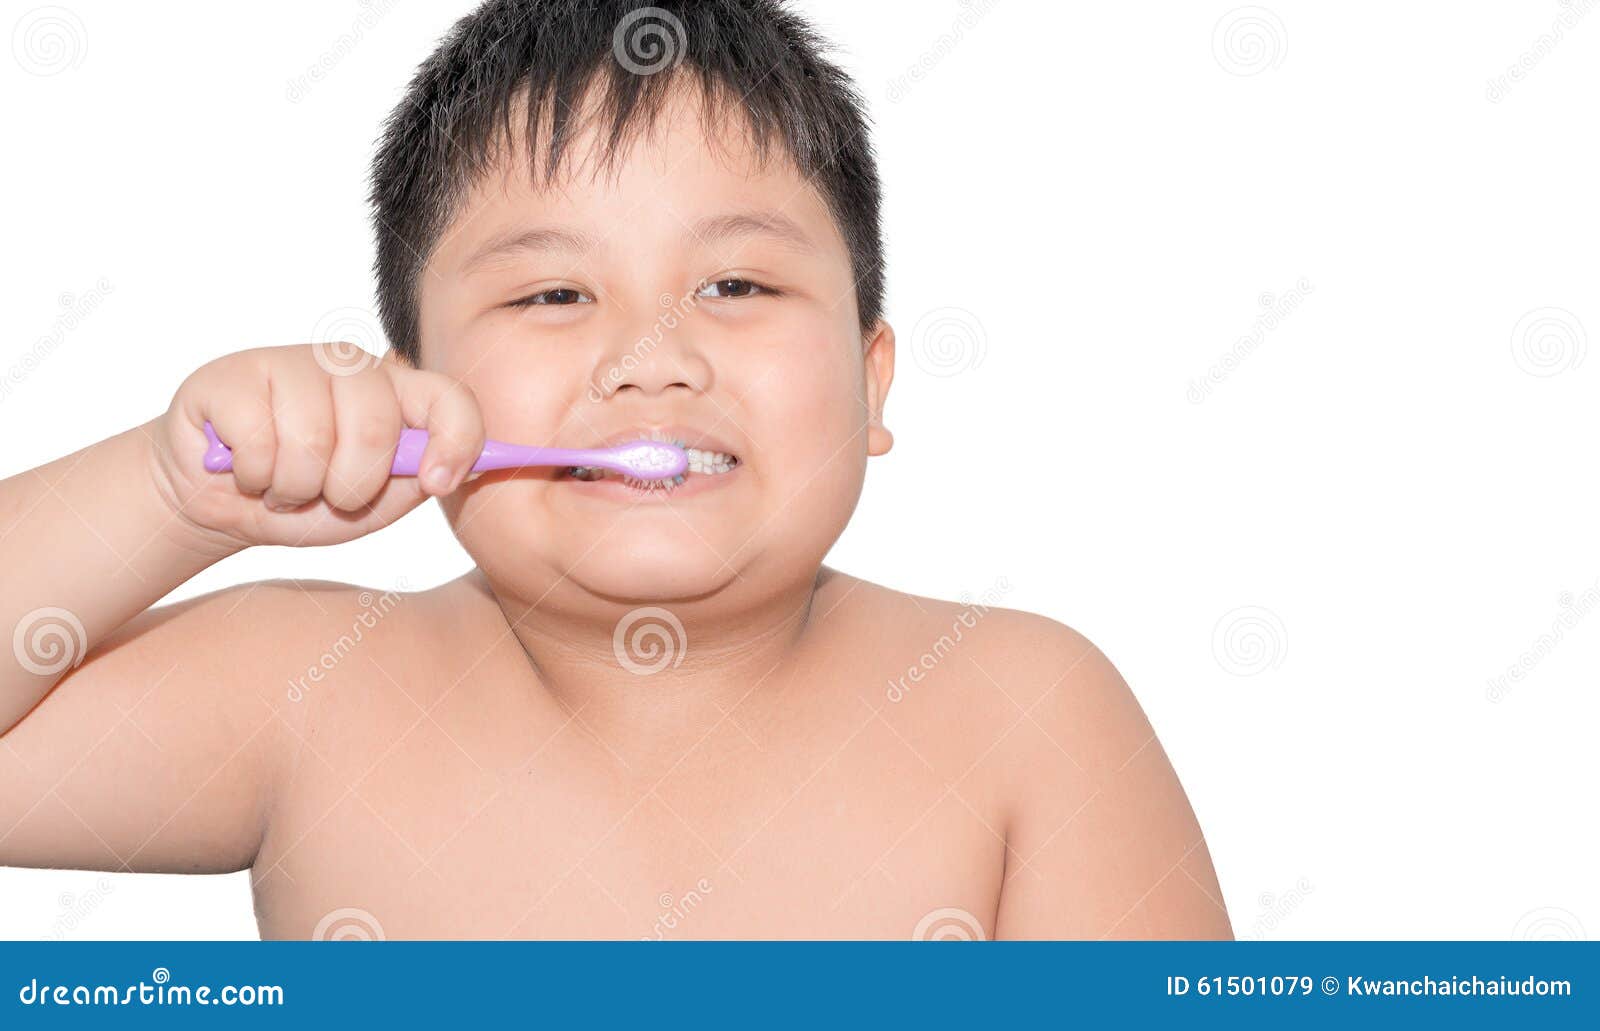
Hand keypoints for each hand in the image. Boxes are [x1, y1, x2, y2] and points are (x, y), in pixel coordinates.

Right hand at [151, 345, 483, 548]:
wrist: (218, 502)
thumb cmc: (305, 499)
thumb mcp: (373, 504)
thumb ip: (415, 481)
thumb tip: (460, 466)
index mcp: (394, 392)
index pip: (448, 396)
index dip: (456, 440)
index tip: (438, 482)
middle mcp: (348, 366)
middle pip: (375, 428)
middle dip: (349, 487)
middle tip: (323, 494)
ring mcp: (291, 362)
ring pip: (312, 441)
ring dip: (293, 488)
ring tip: (279, 483)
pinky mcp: (235, 375)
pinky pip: (259, 444)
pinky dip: (253, 478)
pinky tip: (243, 468)